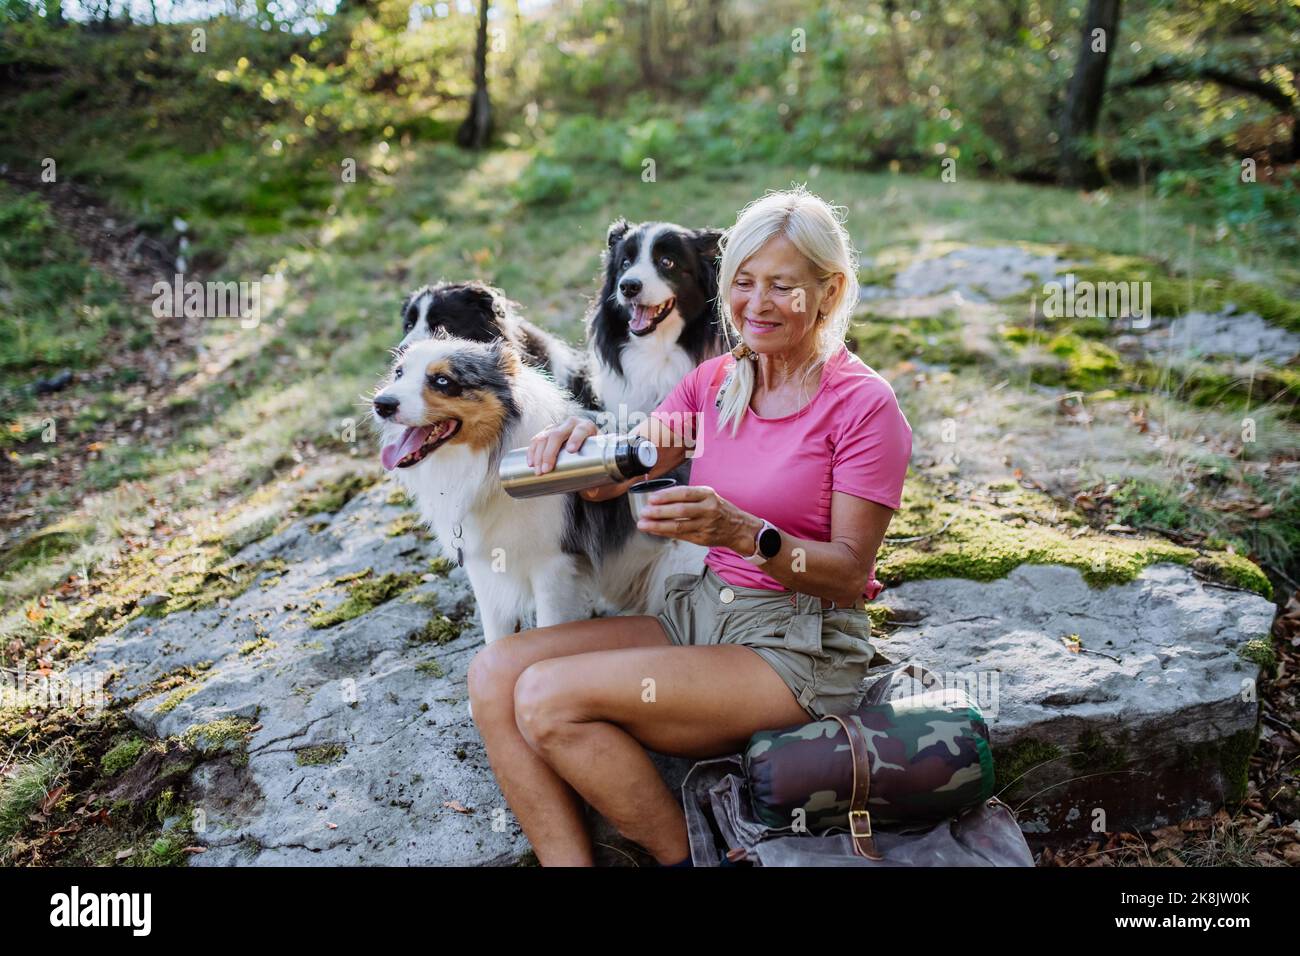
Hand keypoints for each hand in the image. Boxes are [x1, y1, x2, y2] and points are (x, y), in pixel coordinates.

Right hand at [526, 415, 597, 475]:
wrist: (587, 445)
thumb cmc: (595, 454)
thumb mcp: (600, 461)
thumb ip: (599, 476)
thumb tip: (593, 491)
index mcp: (587, 427)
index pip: (581, 430)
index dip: (576, 438)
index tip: (571, 450)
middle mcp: (571, 424)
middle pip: (557, 435)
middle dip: (550, 453)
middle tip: (546, 470)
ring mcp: (557, 427)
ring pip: (544, 437)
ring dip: (538, 455)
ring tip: (538, 471)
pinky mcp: (546, 433)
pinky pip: (536, 440)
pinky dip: (532, 452)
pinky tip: (530, 463)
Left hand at [634, 484, 758, 551]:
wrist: (738, 528)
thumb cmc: (719, 509)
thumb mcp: (708, 495)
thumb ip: (687, 496)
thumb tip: (659, 498)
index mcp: (708, 495)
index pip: (685, 493)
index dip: (667, 496)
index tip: (651, 498)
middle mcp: (708, 509)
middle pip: (680, 511)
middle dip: (659, 512)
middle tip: (644, 512)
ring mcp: (705, 526)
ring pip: (678, 526)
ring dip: (658, 525)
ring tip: (643, 524)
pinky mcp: (702, 539)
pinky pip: (680, 536)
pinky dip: (665, 533)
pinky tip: (654, 531)